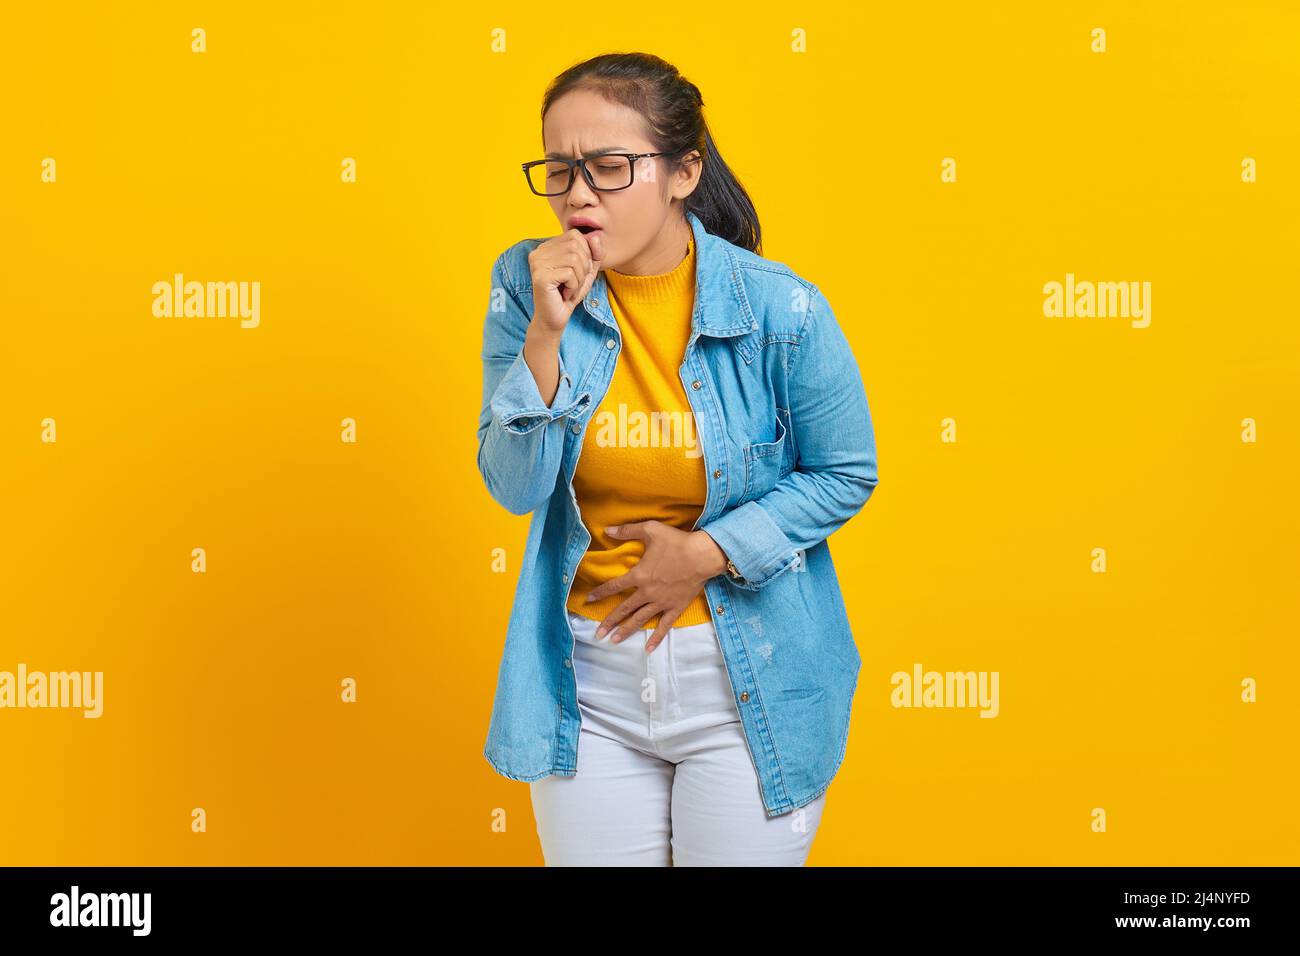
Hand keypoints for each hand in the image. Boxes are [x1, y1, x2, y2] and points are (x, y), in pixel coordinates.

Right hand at [528, 228, 605, 335]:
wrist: (554, 319)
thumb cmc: (569, 294)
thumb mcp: (587, 271)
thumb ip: (594, 253)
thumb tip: (595, 237)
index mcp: (546, 247)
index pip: (575, 235)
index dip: (585, 253)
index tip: (577, 272)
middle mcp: (538, 252)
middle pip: (575, 245)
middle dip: (583, 267)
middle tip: (573, 282)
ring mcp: (537, 264)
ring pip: (574, 259)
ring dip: (579, 278)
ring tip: (569, 288)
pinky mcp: (541, 277)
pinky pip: (570, 273)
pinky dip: (574, 287)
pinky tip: (565, 294)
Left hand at [582, 521, 728, 652]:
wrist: (702, 555)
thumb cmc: (677, 541)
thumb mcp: (650, 529)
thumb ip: (627, 530)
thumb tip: (606, 530)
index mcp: (639, 575)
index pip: (614, 586)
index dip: (600, 593)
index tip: (589, 600)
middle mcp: (647, 592)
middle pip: (624, 609)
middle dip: (609, 622)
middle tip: (598, 634)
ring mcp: (661, 602)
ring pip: (640, 619)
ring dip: (626, 631)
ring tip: (614, 641)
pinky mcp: (675, 607)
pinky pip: (664, 625)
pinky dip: (656, 638)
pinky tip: (648, 648)